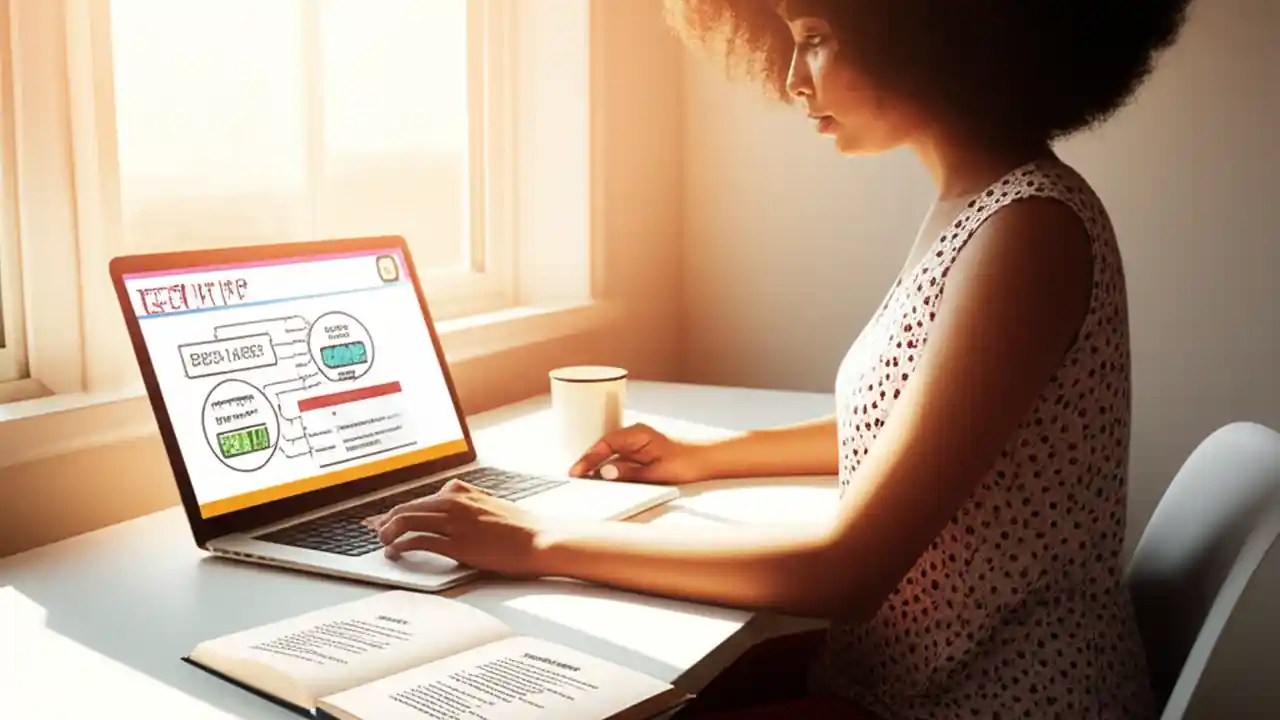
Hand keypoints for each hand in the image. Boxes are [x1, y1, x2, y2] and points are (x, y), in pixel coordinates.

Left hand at [364, 480, 545, 577]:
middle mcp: (453, 502)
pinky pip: (418, 541)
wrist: (538, 539)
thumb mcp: (490, 503)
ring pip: (406, 520)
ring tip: (384, 543)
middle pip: (406, 507)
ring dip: (388, 532)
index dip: (397, 510)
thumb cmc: (520, 526)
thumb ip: (467, 500)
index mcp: (461, 491)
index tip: (386, 518)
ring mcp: (453, 522)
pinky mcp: (456, 544)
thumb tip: (450, 502)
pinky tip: (396, 552)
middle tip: (376, 531)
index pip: (418, 498)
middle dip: (385, 520)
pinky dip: (401, 546)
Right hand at [568, 423, 713, 484]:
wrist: (704, 461)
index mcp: (637, 434)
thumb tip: (604, 472)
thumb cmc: (684, 463)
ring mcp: (636, 443)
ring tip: (582, 480)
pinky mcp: (639, 452)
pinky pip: (618, 458)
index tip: (576, 471)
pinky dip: (608, 468)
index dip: (588, 457)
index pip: (605, 443)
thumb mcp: (655, 472)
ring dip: (597, 465)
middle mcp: (634, 435)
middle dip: (588, 461)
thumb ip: (628, 472)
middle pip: (603, 446)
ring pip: (609, 453)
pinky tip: (602, 479)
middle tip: (573, 477)